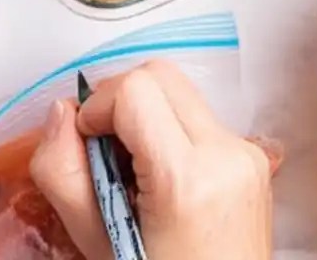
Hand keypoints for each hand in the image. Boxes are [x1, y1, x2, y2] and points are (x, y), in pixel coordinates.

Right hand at [29, 60, 272, 259]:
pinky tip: (160, 178)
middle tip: (103, 148)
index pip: (135, 90)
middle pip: (160, 76)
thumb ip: (62, 172)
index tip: (86, 141)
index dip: (97, 107)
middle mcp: (227, 155)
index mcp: (187, 179)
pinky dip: (171, 132)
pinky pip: (201, 119)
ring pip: (181, 93)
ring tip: (133, 168)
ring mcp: (247, 154)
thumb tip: (62, 111)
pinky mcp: (254, 158)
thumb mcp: (94, 239)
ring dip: (146, 115)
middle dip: (119, 101)